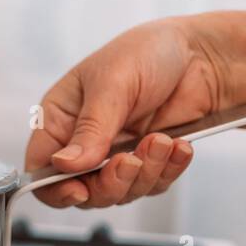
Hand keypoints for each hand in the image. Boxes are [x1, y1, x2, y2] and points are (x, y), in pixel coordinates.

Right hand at [25, 18, 226, 206]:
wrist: (204, 54)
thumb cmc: (149, 51)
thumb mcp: (112, 83)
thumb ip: (90, 128)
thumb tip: (64, 164)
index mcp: (61, 117)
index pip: (41, 167)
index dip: (54, 186)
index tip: (78, 190)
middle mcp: (84, 141)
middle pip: (80, 190)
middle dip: (109, 183)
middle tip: (131, 160)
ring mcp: (116, 155)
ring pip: (118, 194)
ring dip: (144, 173)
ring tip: (162, 140)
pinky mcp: (148, 163)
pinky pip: (151, 187)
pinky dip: (167, 171)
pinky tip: (178, 145)